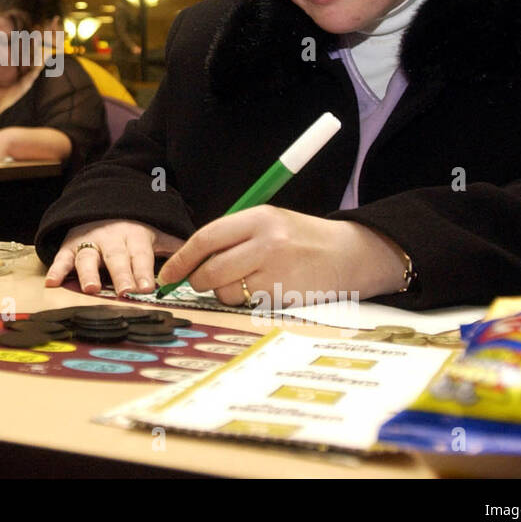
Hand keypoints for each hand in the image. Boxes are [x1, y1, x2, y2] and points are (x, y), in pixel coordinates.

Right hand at [46, 219, 185, 295]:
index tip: (147, 288)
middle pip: (116, 259)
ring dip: (88, 273)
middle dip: (121, 275)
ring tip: (90, 289)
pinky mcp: (70, 246)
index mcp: (135, 238)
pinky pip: (62, 258)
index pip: (140, 255)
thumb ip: (172, 246)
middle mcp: (112, 240)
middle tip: (125, 292)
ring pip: (88, 258)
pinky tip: (52, 283)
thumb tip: (199, 260)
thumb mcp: (154, 233)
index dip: (143, 271)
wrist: (100, 205)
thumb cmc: (131, 229)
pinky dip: (56, 270)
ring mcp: (89, 243)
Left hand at [156, 205, 404, 305]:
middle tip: (200, 282)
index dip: (181, 258)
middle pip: (211, 268)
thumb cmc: (305, 240)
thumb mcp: (271, 224)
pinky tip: (267, 290)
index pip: (207, 237)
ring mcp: (277, 269)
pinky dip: (249, 301)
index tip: (167, 274)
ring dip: (226, 293)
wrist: (353, 254)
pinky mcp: (286, 294)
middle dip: (197, 280)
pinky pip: (249, 304)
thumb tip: (192, 258)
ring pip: (227, 290)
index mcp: (259, 217)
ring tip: (247, 283)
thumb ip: (235, 237)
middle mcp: (267, 240)